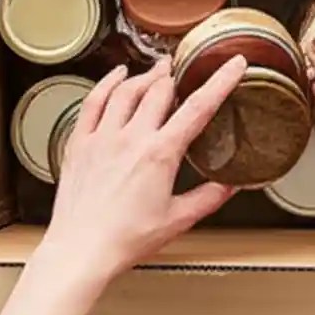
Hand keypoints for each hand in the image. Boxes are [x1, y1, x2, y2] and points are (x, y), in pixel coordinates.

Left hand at [41, 56, 246, 281]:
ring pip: (127, 90)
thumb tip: (231, 186)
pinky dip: (107, 83)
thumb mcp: (178, 220)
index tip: (233, 65)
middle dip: (176, 75)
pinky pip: (94, 101)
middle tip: (185, 70)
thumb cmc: (125, 239)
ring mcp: (102, 136)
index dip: (220, 82)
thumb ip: (208, 198)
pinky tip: (115, 76)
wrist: (82, 249)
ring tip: (157, 70)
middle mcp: (131, 138)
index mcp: (160, 154)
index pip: (197, 108)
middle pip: (159, 90)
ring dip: (146, 75)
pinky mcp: (80, 142)